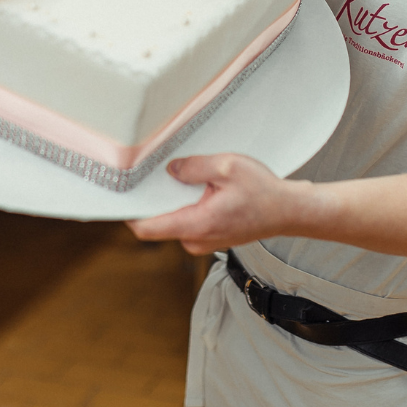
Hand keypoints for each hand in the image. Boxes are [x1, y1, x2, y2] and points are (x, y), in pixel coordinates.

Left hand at [127, 153, 304, 254]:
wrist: (289, 211)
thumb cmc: (263, 191)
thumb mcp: (227, 166)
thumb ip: (194, 166)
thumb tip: (170, 169)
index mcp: (197, 224)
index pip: (147, 228)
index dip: (128, 213)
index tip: (117, 197)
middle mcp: (197, 239)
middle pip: (158, 221)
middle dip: (154, 198)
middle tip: (153, 173)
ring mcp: (203, 240)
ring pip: (172, 220)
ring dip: (173, 200)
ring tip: (182, 177)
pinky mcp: (209, 236)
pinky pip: (186, 220)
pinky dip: (186, 204)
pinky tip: (196, 187)